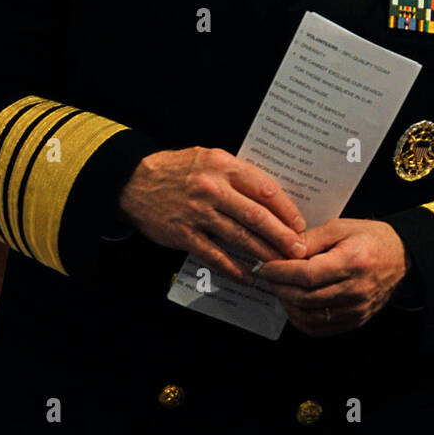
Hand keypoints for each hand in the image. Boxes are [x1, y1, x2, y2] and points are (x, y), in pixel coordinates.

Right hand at [117, 147, 306, 283]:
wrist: (134, 181)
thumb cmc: (177, 169)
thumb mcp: (209, 158)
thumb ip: (237, 174)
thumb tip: (271, 197)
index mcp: (222, 165)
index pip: (264, 189)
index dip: (286, 209)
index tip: (300, 224)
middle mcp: (212, 188)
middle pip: (257, 216)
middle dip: (282, 236)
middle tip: (299, 251)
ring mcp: (197, 212)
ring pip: (239, 237)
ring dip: (263, 254)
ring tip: (280, 265)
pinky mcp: (183, 234)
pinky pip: (215, 255)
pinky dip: (234, 268)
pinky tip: (249, 276)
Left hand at [258, 217, 410, 335]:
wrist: (402, 258)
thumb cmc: (371, 238)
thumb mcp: (341, 227)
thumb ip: (311, 238)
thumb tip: (283, 248)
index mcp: (352, 261)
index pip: (307, 274)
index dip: (281, 272)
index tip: (266, 265)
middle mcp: (355, 290)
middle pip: (305, 297)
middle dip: (279, 286)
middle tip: (268, 275)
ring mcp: (356, 310)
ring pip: (309, 316)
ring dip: (287, 303)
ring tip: (280, 287)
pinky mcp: (355, 321)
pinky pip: (320, 328)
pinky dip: (301, 318)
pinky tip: (294, 303)